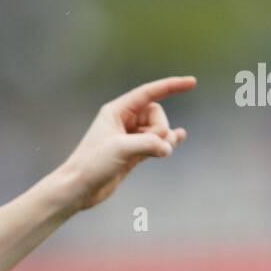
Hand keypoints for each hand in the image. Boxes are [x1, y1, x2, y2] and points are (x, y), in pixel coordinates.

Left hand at [54, 76, 193, 210]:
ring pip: (158, 130)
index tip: (192, 82)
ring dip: (165, 139)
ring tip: (163, 151)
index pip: (149, 93)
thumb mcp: (121, 149)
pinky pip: (156, 142)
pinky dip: (167, 141)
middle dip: (161, 128)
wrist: (78, 188)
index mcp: (116, 111)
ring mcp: (129, 138)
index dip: (171, 86)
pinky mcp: (133, 154)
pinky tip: (180, 137)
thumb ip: (148, 143)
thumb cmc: (91, 164)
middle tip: (149, 145)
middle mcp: (123, 121)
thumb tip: (168, 147)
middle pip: (157, 114)